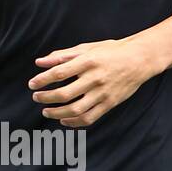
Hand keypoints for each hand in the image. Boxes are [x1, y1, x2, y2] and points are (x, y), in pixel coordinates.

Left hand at [28, 37, 152, 127]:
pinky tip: (64, 120)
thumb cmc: (111, 51)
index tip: (32, 84)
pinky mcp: (110, 104)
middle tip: (36, 98)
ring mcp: (103, 93)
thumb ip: (62, 56)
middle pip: (64, 94)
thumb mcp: (87, 48)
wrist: (140, 59)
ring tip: (46, 112)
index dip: (42, 80)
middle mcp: (95, 78)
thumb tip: (39, 62)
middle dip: (46, 98)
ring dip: (57, 113)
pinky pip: (89, 118)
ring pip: (75, 109)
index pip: (59, 73)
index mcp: (88, 61)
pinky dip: (74, 123)